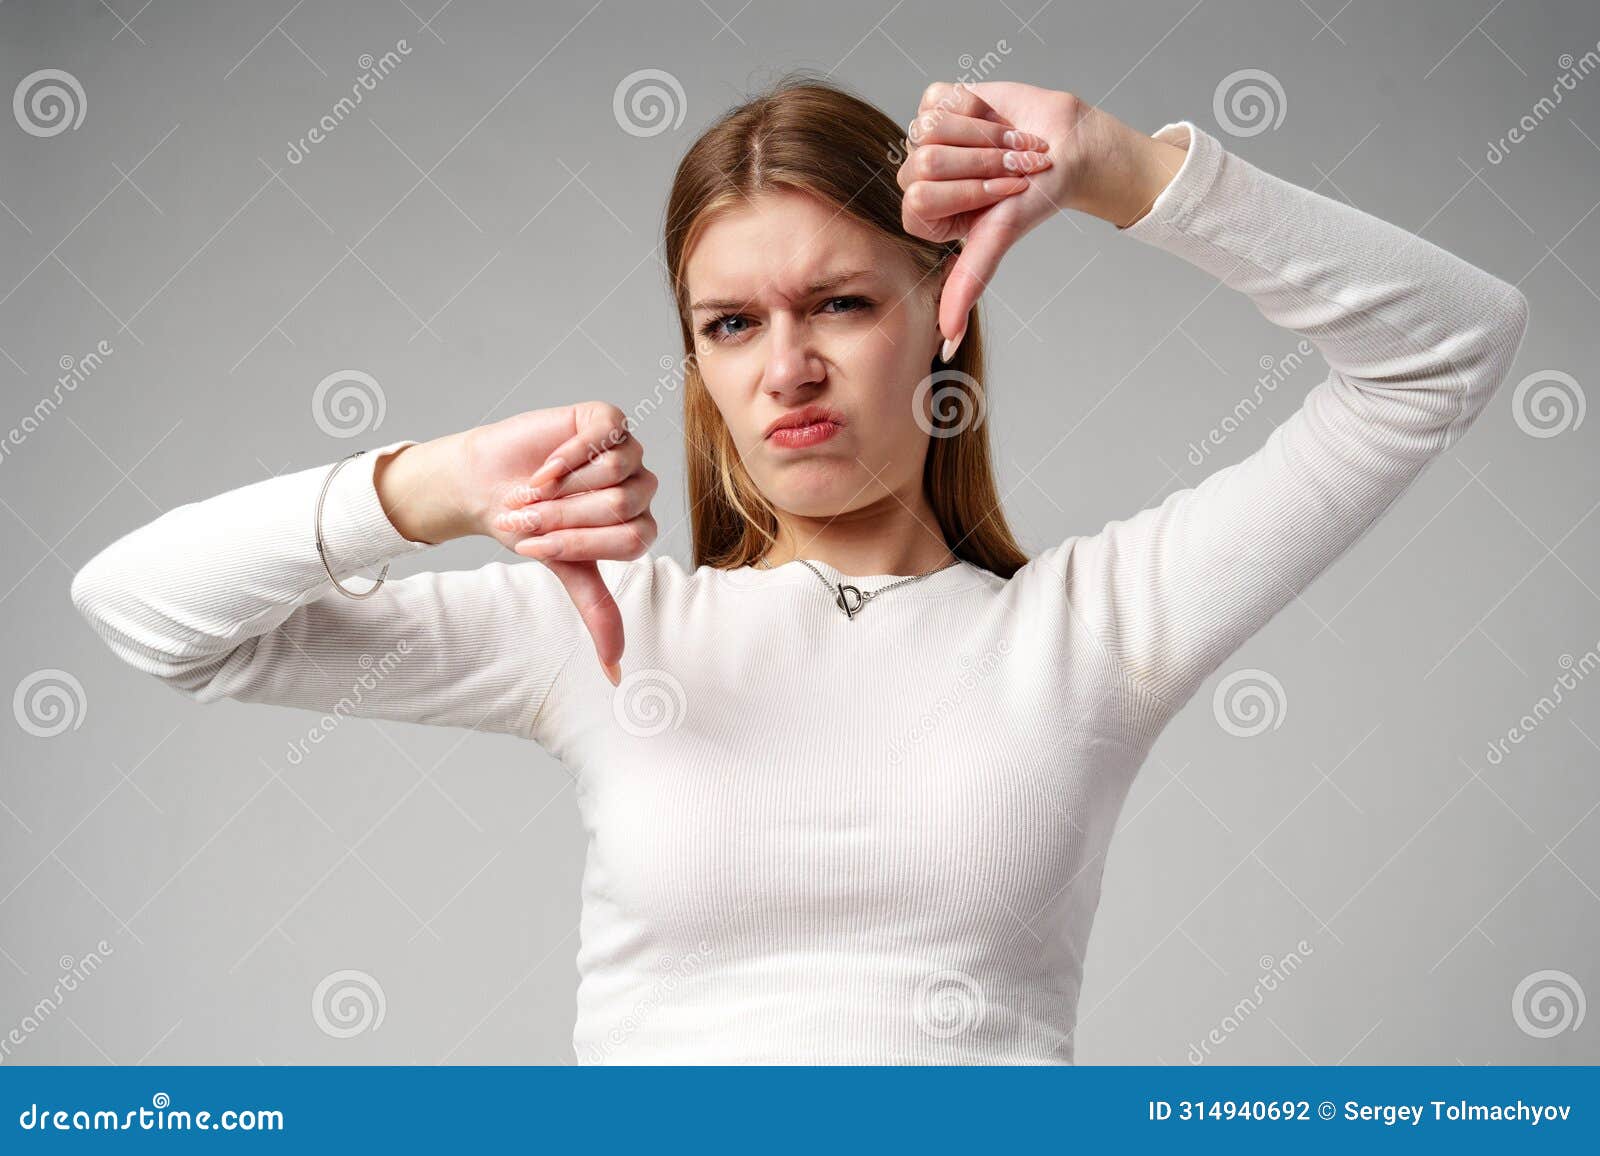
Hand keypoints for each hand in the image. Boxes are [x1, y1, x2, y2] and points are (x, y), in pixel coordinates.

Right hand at [377, 403, 658, 686]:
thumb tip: (616, 672)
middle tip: (530, 516)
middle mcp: (639, 488)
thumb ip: (597, 612)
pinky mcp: (606, 420)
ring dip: (564, 487)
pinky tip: (545, 468)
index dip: (581, 543)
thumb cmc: (529, 524)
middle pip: (622, 506)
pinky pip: (604, 436)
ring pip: (616, 472)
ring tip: (535, 489)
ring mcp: (626, 451)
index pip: (632, 540)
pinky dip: (568, 456)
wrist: (486, 484)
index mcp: (638, 526)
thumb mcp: (565, 571)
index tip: (539, 546)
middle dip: (566, 516)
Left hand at [897, 82, 1185, 344]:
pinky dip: (976, 106)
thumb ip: (966, 285)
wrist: (1066, 145)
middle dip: (980, 162)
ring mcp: (927, 138)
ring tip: (1007, 144)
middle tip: (1010, 168)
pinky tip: (993, 118)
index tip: (1003, 192)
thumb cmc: (1034, 197)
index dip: (966, 190)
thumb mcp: (997, 241)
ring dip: (982, 135)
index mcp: (925, 215)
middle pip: (925, 161)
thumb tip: (946, 345)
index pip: (919, 196)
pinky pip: (940, 97)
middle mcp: (919, 178)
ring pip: (930, 127)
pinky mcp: (939, 101)